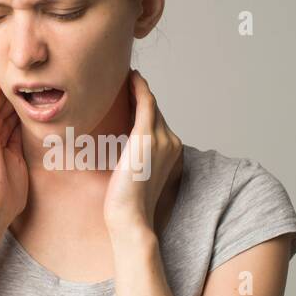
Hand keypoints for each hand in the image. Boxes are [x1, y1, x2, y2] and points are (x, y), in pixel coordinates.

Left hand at [103, 70, 182, 237]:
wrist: (130, 217)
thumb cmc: (127, 202)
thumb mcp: (135, 174)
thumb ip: (136, 157)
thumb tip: (122, 147)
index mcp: (173, 152)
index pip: (159, 122)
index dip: (146, 107)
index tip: (133, 93)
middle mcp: (172, 143)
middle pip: (156, 112)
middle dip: (142, 96)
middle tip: (126, 80)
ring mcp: (162, 139)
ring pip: (151, 105)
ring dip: (139, 89)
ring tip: (126, 77)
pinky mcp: (147, 137)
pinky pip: (145, 103)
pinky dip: (139, 88)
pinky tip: (131, 78)